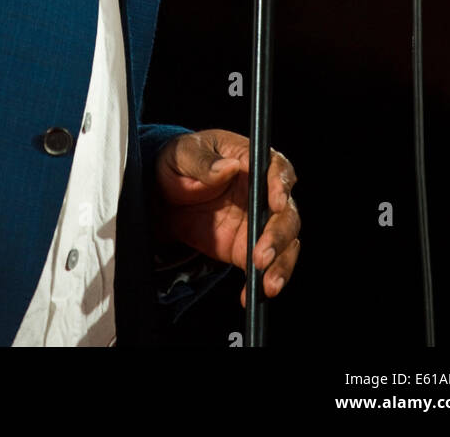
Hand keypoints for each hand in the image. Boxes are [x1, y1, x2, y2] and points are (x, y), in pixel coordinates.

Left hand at [151, 128, 300, 306]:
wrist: (163, 197)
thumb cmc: (177, 164)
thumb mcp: (182, 155)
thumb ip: (203, 162)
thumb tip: (228, 167)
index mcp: (250, 159)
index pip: (277, 168)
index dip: (280, 185)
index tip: (276, 202)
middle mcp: (263, 191)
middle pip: (286, 212)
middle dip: (279, 235)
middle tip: (262, 255)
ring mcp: (258, 221)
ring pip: (285, 242)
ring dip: (281, 263)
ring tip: (268, 284)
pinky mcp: (248, 247)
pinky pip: (265, 266)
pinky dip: (263, 282)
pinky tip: (254, 294)